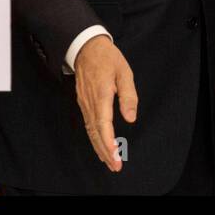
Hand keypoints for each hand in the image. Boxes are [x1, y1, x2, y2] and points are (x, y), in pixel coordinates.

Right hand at [73, 35, 137, 171]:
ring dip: (99, 147)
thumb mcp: (124, 72)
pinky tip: (100, 145)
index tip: (115, 157)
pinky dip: (94, 138)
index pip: (104, 125)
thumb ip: (128, 95)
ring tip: (109, 162)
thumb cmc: (107, 58)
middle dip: (105, 151)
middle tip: (115, 167)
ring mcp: (85, 104)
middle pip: (96, 133)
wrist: (85, 47)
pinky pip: (88, 125)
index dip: (109, 143)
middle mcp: (90, 103)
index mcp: (101, 96)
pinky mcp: (83, 103)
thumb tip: (131, 118)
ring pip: (90, 131)